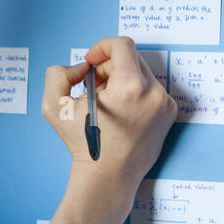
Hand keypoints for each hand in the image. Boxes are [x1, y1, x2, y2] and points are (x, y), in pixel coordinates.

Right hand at [40, 36, 176, 193]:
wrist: (107, 178)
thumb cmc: (83, 145)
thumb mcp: (54, 106)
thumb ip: (59, 74)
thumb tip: (83, 67)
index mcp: (131, 87)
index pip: (122, 45)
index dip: (101, 47)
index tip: (90, 62)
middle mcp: (154, 93)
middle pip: (131, 58)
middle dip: (109, 66)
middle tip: (94, 87)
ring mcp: (165, 104)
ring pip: (141, 73)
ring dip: (121, 79)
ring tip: (105, 102)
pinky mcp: (169, 114)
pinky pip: (150, 89)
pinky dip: (133, 93)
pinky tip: (119, 112)